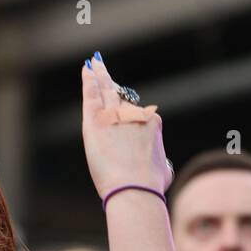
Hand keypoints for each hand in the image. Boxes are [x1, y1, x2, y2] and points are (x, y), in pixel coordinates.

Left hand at [80, 54, 170, 198]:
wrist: (134, 187)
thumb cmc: (150, 185)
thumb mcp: (164, 171)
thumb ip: (161, 165)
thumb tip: (163, 168)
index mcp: (151, 123)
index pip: (138, 113)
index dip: (129, 114)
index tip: (123, 110)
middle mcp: (133, 114)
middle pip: (121, 95)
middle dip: (112, 82)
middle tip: (103, 67)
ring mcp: (114, 114)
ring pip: (106, 90)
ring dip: (100, 75)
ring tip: (94, 64)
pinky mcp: (95, 120)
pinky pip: (92, 94)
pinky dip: (89, 80)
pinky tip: (86, 69)